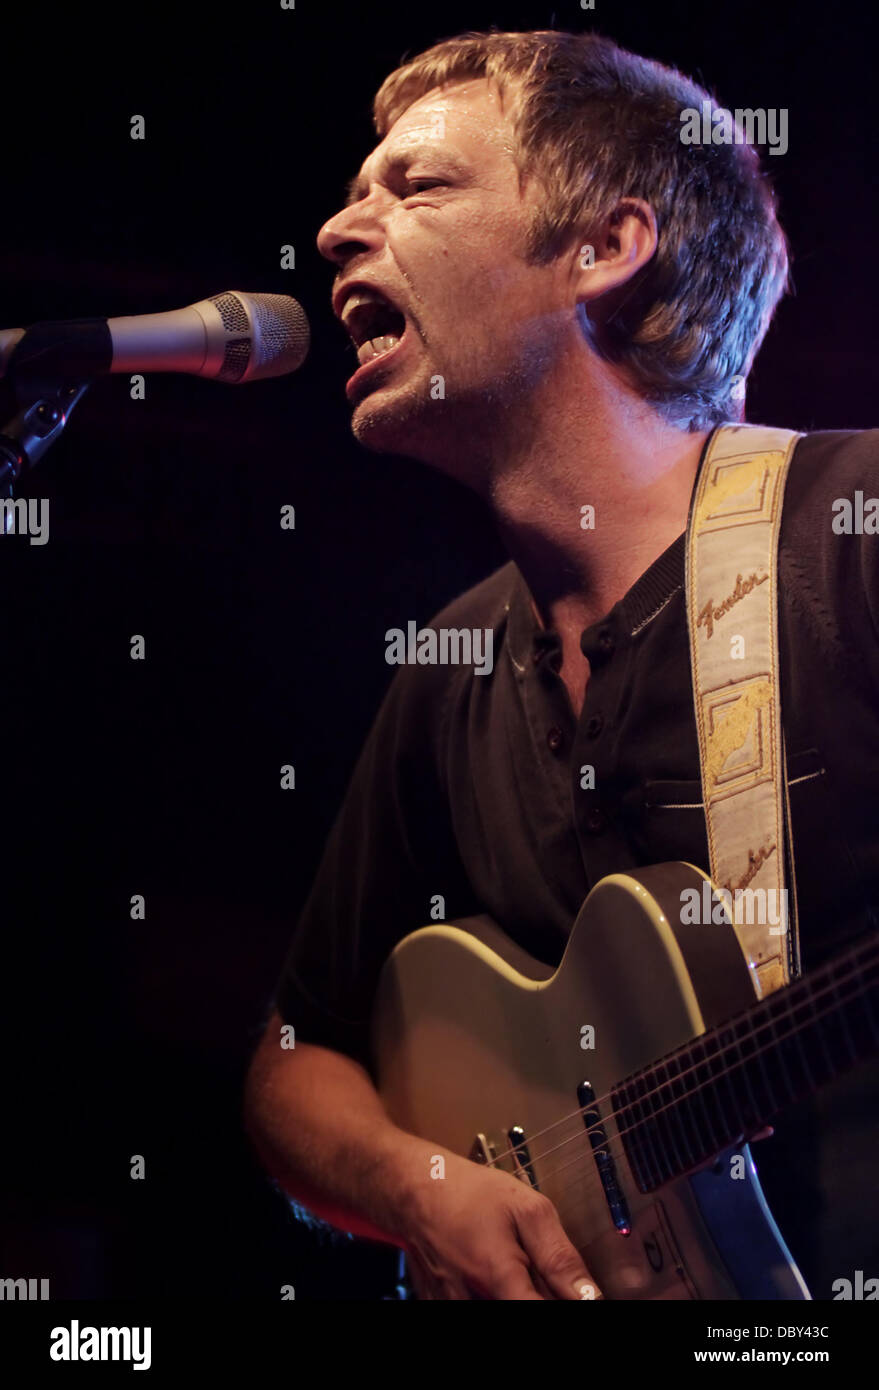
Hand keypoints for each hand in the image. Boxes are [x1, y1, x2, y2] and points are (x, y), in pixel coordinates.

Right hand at [397, 1148, 600, 1300]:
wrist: (410, 1185)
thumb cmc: (466, 1191)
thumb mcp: (525, 1208)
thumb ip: (559, 1256)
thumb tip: (589, 1295)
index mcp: (499, 1277)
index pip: (541, 1313)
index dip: (564, 1305)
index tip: (570, 1294)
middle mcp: (471, 1299)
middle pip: (517, 1307)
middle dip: (534, 1292)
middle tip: (531, 1266)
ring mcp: (452, 1303)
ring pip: (492, 1304)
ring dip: (512, 1290)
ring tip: (511, 1265)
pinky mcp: (440, 1302)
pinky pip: (471, 1302)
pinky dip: (488, 1291)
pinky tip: (490, 1274)